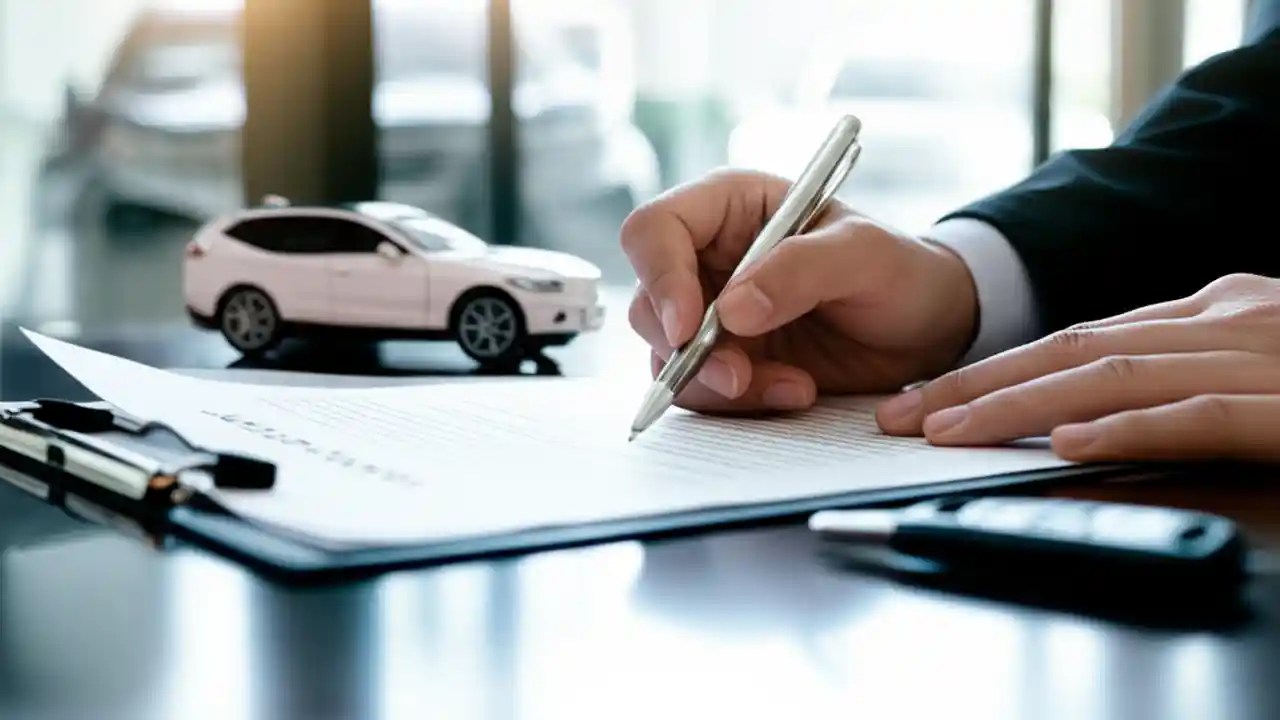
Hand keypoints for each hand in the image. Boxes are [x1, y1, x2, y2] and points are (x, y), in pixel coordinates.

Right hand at [620, 169, 978, 411]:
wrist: (927, 329)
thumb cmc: (900, 272)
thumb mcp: (864, 255)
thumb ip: (800, 270)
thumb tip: (733, 309)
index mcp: (730, 207)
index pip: (655, 229)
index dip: (660, 276)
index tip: (689, 327)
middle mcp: (709, 258)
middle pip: (649, 301)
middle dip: (686, 348)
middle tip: (739, 376)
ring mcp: (714, 314)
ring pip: (668, 356)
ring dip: (720, 385)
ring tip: (793, 385)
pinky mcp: (728, 361)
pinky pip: (702, 391)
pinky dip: (742, 404)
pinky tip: (796, 390)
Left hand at [876, 273, 1279, 461]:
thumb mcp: (1260, 360)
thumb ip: (1183, 372)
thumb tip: (1087, 409)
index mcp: (1210, 310)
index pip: (1080, 337)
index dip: (994, 371)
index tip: (924, 399)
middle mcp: (1222, 321)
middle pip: (1075, 349)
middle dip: (976, 384)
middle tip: (899, 417)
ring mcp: (1257, 358)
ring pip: (1114, 374)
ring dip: (1019, 405)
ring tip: (946, 432)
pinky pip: (1196, 416)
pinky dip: (1124, 429)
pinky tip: (1064, 445)